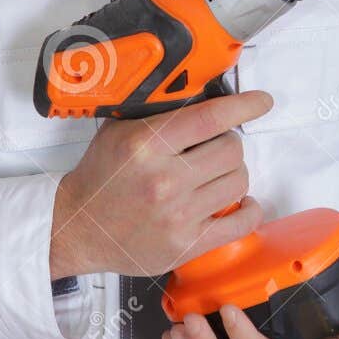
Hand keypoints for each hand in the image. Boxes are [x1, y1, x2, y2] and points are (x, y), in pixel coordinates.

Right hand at [49, 89, 271, 278]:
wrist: (78, 228)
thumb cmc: (100, 179)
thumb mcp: (119, 131)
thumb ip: (158, 111)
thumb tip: (201, 93)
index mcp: (146, 145)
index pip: (211, 117)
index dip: (245, 105)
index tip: (260, 101)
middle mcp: (164, 180)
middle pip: (232, 150)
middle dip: (229, 143)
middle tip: (215, 146)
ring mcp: (178, 215)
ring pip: (239, 182)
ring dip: (234, 173)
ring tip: (216, 174)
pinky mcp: (186, 245)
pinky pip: (240, 223)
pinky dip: (247, 209)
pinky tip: (237, 202)